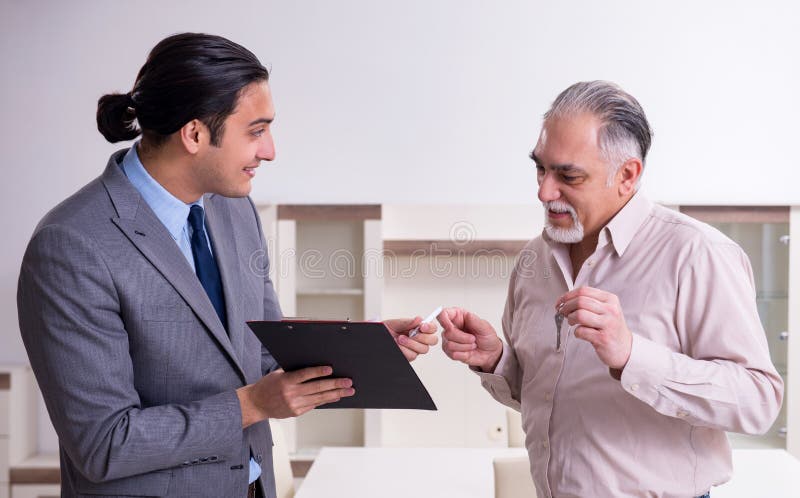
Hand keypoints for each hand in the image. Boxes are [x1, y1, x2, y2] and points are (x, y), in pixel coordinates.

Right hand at [237, 366, 353, 427]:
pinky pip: (314, 405)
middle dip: (335, 385)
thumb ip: (294, 371)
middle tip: (348, 382)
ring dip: (336, 394)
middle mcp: (290, 394)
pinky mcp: (297, 412)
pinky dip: (326, 400)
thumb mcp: (278, 374)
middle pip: (316, 388)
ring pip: (319, 398)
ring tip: (348, 391)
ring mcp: (294, 405)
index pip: (304, 375)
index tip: (331, 369)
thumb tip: (315, 366)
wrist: (256, 405)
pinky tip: (336, 396)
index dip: (318, 372)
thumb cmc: (267, 386)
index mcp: (285, 381)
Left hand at [384, 317, 438, 360]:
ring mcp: (415, 348)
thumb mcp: (396, 323)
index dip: (430, 328)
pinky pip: (412, 355)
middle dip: (422, 337)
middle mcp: (420, 339)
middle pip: (432, 341)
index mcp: (419, 328)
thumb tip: (419, 319)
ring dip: (411, 343)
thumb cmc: (388, 329)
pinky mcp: (409, 356)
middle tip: (411, 333)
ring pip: (423, 349)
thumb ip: (408, 322)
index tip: (422, 326)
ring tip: (400, 338)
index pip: (433, 329)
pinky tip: (398, 345)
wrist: (378, 337)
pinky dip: (404, 350)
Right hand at [438, 307, 502, 372]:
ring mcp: (449, 340)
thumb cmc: (487, 337)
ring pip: (449, 344)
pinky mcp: (450, 352)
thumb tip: (467, 315)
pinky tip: (468, 351)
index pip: (443, 314)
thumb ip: (475, 320)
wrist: (490, 353)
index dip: (443, 320)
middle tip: (473, 338)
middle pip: (447, 332)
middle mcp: (451, 327)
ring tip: (472, 345)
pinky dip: (463, 353)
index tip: (450, 327)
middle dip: (462, 338)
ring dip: (465, 346)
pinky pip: (452, 354)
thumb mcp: (485, 327)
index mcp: (458, 317)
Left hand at [557, 286, 631, 369]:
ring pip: (579, 315)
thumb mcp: (606, 310)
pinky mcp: (602, 338)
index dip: (568, 296)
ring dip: (570, 319)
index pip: (584, 291)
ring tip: (572, 322)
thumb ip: (589, 302)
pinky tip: (581, 333)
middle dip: (566, 307)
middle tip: (563, 313)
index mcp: (610, 299)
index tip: (560, 302)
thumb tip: (565, 301)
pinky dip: (576, 332)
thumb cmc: (611, 328)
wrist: (625, 348)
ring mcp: (607, 324)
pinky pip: (581, 331)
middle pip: (580, 301)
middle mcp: (610, 310)